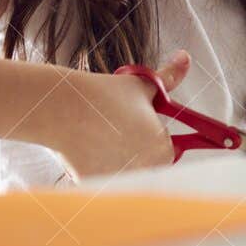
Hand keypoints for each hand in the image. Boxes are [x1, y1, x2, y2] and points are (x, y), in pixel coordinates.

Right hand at [58, 51, 191, 180]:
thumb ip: (170, 76)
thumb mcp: (142, 84)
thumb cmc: (102, 95)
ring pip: (123, 172)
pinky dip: (95, 167)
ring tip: (99, 136)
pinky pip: (101, 179)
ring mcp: (119, 181)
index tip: (139, 128)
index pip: (169, 150)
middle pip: (146, 163)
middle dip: (134, 148)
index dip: (155, 136)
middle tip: (115, 128)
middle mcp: (145, 170)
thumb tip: (184, 58)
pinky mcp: (94, 186)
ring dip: (115, 159)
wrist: (61, 108)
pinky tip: (86, 148)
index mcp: (163, 149)